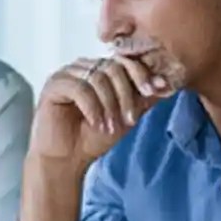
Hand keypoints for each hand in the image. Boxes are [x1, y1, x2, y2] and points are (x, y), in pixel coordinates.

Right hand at [30, 55, 172, 169]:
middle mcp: (82, 67)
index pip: (124, 60)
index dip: (141, 74)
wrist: (67, 159)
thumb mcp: (126, 117)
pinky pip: (79, 88)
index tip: (154, 90)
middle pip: (113, 67)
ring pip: (97, 77)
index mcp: (99, 70)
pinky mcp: (53, 86)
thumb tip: (166, 84)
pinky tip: (97, 124)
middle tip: (130, 119)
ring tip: (110, 127)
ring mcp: (66, 74)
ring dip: (109, 104)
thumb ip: (142, 99)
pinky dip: (92, 108)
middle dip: (126, 94)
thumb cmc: (91, 138)